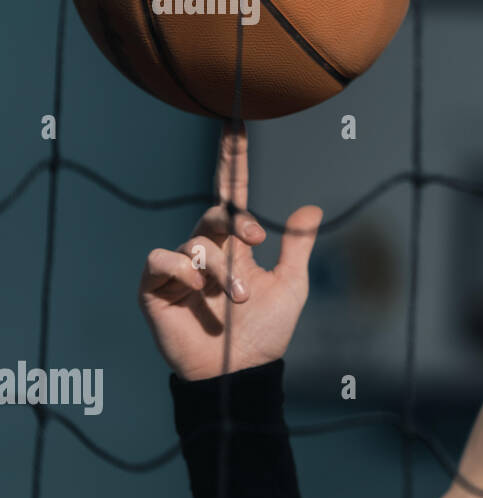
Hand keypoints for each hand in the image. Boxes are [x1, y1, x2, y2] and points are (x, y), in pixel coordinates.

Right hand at [139, 122, 322, 381]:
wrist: (241, 372)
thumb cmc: (265, 333)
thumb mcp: (290, 285)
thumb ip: (297, 247)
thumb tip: (311, 208)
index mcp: (236, 245)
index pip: (232, 195)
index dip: (233, 163)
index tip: (236, 126)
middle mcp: (205, 249)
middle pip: (214, 212)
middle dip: (235, 220)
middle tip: (255, 240)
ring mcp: (178, 267)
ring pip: (196, 241)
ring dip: (222, 270)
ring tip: (239, 300)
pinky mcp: (155, 287)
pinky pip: (161, 258)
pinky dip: (185, 271)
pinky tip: (201, 293)